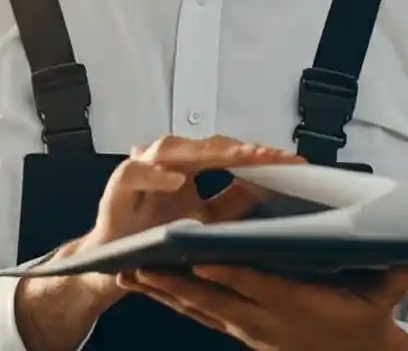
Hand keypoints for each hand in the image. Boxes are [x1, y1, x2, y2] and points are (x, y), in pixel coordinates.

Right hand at [15, 136, 302, 350]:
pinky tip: (174, 181)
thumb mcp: (204, 222)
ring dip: (206, 152)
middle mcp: (169, 161)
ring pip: (175, 148)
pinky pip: (136, 172)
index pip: (230, 154)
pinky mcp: (119, 186)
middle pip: (208, 146)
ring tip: (236, 157)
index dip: (260, 155)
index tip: (292, 161)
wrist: (115, 261)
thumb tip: (267, 191)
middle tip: (271, 156)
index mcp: (191, 166)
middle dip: (242, 150)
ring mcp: (144, 169)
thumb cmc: (155, 234)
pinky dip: (155, 175)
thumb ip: (232, 203)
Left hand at [116, 265, 407, 350]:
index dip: (226, 270)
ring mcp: (246, 327)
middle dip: (171, 281)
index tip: (199, 254)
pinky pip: (199, 314)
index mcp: (292, 304)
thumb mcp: (384, 301)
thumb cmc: (362, 325)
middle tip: (135, 264)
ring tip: (127, 274)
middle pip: (209, 296)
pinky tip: (150, 286)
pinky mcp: (240, 330)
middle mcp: (262, 317)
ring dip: (160, 291)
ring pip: (195, 306)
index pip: (254, 284)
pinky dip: (172, 300)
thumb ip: (398, 280)